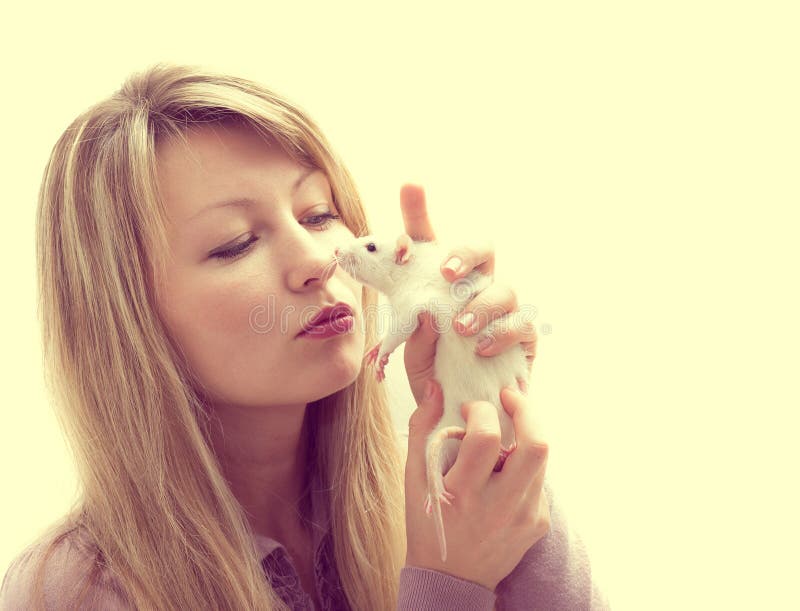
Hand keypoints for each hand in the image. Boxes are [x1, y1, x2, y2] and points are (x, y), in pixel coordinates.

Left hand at [399, 184, 538, 403]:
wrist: (460, 420)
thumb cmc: (434, 377)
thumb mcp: (411, 355)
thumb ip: (412, 333)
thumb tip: (423, 311)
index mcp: (440, 286)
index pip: (429, 242)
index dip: (419, 212)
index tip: (410, 187)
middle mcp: (474, 290)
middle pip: (482, 250)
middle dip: (465, 253)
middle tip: (446, 272)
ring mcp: (503, 312)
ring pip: (504, 287)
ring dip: (482, 304)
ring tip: (460, 327)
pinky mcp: (524, 338)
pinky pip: (522, 324)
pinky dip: (503, 333)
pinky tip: (481, 348)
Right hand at [405, 379, 550, 589]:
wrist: (451, 579)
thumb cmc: (426, 523)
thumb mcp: (413, 478)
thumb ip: (422, 428)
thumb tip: (435, 387)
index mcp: (463, 493)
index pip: (487, 438)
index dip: (481, 411)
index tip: (471, 407)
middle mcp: (500, 507)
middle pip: (536, 445)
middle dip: (526, 410)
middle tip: (510, 397)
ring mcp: (524, 517)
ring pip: (542, 459)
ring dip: (525, 435)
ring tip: (506, 431)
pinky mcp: (538, 523)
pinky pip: (539, 480)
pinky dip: (524, 465)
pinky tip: (505, 470)